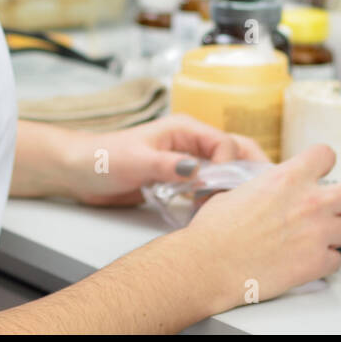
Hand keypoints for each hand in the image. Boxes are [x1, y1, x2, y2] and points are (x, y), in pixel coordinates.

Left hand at [61, 113, 268, 206]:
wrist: (79, 171)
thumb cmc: (103, 158)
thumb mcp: (137, 161)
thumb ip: (169, 165)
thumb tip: (199, 171)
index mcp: (184, 129)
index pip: (225, 143)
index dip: (231, 166)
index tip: (224, 190)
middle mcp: (191, 142)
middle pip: (234, 151)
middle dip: (249, 171)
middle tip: (261, 196)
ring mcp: (186, 161)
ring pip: (223, 171)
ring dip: (233, 187)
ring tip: (240, 207)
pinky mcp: (179, 179)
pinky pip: (207, 186)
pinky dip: (216, 197)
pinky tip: (217, 213)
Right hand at [180, 143, 340, 313]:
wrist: (208, 264)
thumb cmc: (215, 230)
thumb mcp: (240, 190)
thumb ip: (269, 186)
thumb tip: (273, 190)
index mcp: (288, 177)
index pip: (327, 154)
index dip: (323, 163)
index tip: (319, 172)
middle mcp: (310, 202)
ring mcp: (317, 234)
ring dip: (337, 232)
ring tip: (317, 237)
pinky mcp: (316, 264)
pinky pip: (337, 260)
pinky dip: (324, 261)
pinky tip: (306, 259)